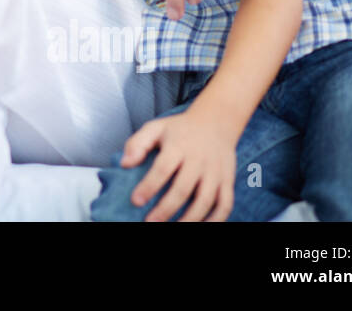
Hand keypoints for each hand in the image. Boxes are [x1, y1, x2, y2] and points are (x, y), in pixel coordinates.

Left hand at [120, 109, 236, 221]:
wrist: (216, 122)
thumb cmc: (178, 130)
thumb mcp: (155, 128)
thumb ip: (137, 144)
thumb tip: (124, 164)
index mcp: (178, 146)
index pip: (163, 168)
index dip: (149, 186)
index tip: (135, 201)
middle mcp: (199, 160)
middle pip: (183, 188)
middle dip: (166, 209)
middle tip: (150, 222)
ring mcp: (215, 172)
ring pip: (205, 200)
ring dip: (190, 219)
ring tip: (173, 229)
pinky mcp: (227, 181)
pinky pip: (225, 204)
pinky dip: (215, 219)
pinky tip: (200, 227)